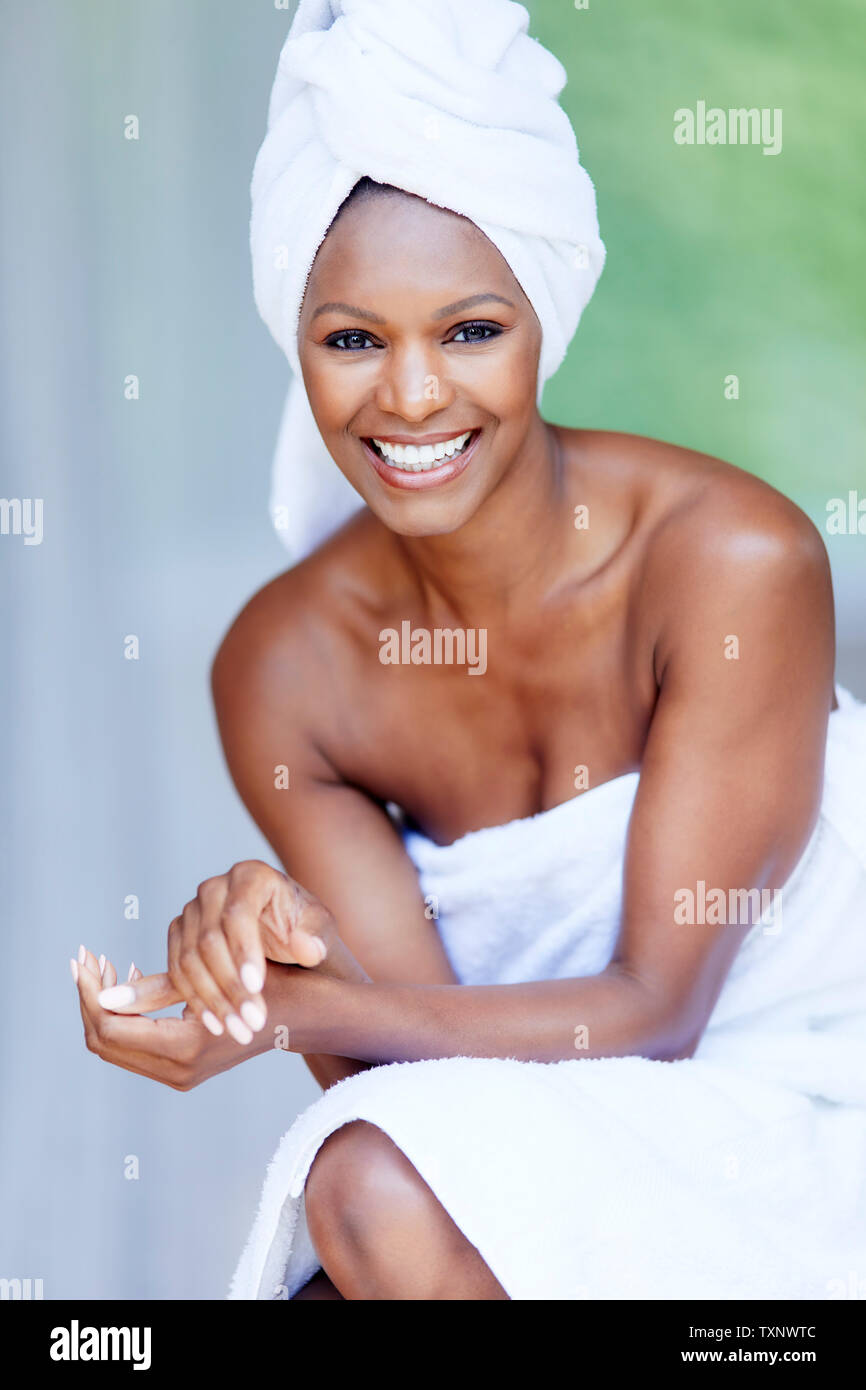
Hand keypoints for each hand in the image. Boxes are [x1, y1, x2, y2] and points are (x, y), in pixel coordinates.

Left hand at [71, 946, 270, 1089]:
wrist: (310, 1014)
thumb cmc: (272, 983)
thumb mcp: (217, 975)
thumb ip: (159, 988)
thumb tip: (105, 994)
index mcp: (185, 1048)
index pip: (108, 1027)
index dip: (89, 992)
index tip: (85, 957)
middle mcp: (178, 1070)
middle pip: (103, 1041)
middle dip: (89, 997)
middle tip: (86, 958)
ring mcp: (180, 1073)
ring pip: (115, 1045)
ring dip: (102, 1005)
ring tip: (105, 965)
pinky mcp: (184, 1066)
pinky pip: (134, 1044)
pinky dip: (122, 1014)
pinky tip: (131, 979)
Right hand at [95, 860, 336, 1045]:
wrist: (282, 933)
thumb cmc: (303, 926)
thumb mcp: (320, 928)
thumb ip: (317, 936)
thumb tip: (306, 948)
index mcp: (251, 876)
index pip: (238, 913)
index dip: (243, 950)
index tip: (256, 987)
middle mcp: (214, 888)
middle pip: (209, 939)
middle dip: (230, 985)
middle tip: (253, 1021)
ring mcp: (192, 911)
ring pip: (189, 959)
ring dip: (212, 1000)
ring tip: (239, 1030)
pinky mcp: (179, 934)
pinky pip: (176, 971)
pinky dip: (195, 1000)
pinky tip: (217, 1024)